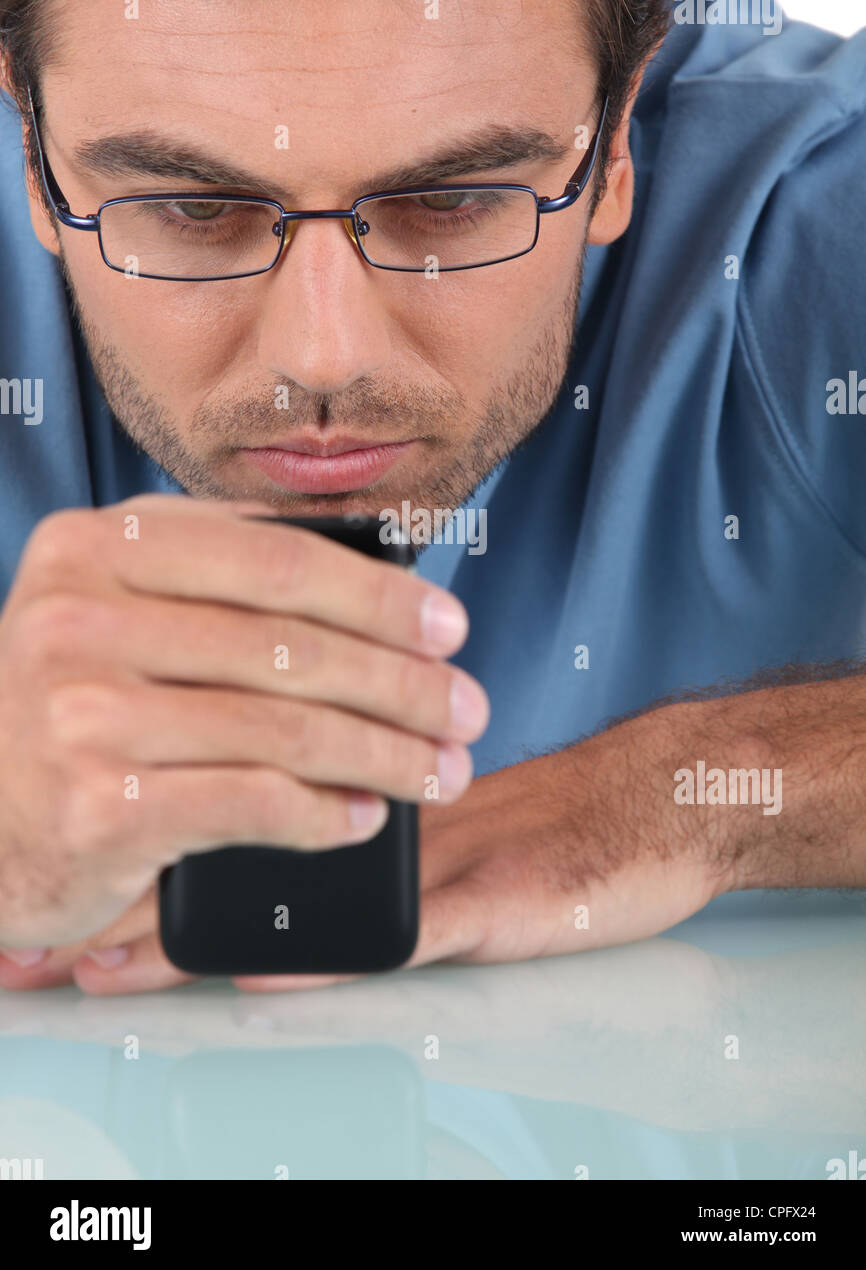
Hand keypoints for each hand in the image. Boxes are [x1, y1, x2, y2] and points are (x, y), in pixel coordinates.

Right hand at [0, 493, 488, 955]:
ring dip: (385, 753)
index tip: (447, 628)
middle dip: (403, 682)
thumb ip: (217, 575)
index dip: (379, 596)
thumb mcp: (120, 608)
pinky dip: (324, 814)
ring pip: (284, 728)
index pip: (274, 561)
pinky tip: (365, 816)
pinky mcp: (98, 805)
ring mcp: (82, 713)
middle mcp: (79, 619)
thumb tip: (379, 581)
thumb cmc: (71, 704)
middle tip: (467, 709)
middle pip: (291, 646)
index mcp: (94, 547)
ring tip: (441, 768)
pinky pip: (250, 802)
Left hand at [1, 700, 729, 993]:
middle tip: (69, 930)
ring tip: (119, 958)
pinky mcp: (498, 902)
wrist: (670, 798)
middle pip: (258, 839)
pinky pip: (402, 931)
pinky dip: (328, 954)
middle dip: (154, 883)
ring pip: (304, 888)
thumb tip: (292, 835)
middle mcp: (395, 822)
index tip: (87, 873)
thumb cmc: (571, 812)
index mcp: (379, 794)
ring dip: (209, 930)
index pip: (257, 799)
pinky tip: (262, 971)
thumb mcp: (468, 817)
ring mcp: (443, 861)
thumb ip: (385, 825)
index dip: (168, 830)